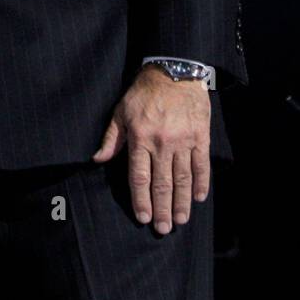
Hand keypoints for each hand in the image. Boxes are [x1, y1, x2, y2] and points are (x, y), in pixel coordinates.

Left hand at [92, 64, 210, 234]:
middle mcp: (162, 142)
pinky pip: (201, 165)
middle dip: (162, 209)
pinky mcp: (200, 137)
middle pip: (162, 183)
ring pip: (182, 179)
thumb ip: (111, 138)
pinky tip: (198, 198)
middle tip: (163, 229)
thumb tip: (97, 159)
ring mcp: (183, 141)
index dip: (141, 200)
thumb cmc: (143, 92)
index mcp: (140, 137)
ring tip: (180, 220)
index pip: (139, 177)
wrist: (174, 71)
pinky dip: (201, 183)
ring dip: (181, 202)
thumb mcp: (121, 111)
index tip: (142, 217)